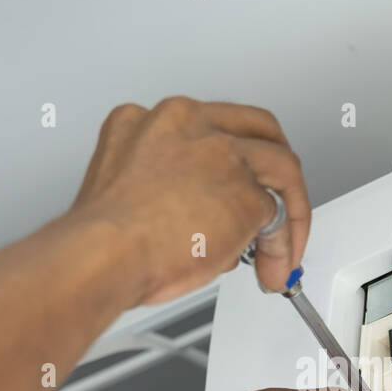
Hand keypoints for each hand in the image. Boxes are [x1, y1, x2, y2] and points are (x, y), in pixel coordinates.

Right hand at [68, 96, 310, 303]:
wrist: (102, 255)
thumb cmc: (101, 241)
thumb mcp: (124, 192)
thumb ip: (167, 189)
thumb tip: (200, 217)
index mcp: (149, 122)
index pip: (209, 126)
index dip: (230, 161)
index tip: (231, 188)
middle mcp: (189, 123)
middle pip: (258, 129)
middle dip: (278, 171)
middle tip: (282, 207)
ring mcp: (222, 154)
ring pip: (280, 167)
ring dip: (290, 213)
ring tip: (280, 254)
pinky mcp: (246, 192)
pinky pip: (278, 216)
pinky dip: (282, 247)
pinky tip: (271, 268)